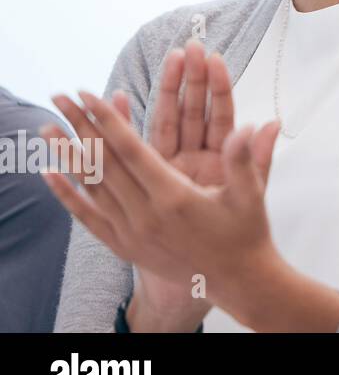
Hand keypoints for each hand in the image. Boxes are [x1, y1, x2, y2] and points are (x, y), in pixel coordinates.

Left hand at [43, 85, 282, 325]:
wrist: (235, 280)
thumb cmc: (245, 232)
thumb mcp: (251, 194)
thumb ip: (247, 159)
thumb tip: (255, 125)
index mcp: (175, 197)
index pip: (132, 150)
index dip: (108, 120)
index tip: (88, 94)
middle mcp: (146, 215)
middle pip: (104, 163)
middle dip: (80, 127)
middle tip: (61, 98)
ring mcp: (131, 233)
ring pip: (92, 187)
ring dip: (67, 155)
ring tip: (48, 128)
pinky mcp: (125, 246)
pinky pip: (88, 217)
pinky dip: (66, 195)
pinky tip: (49, 174)